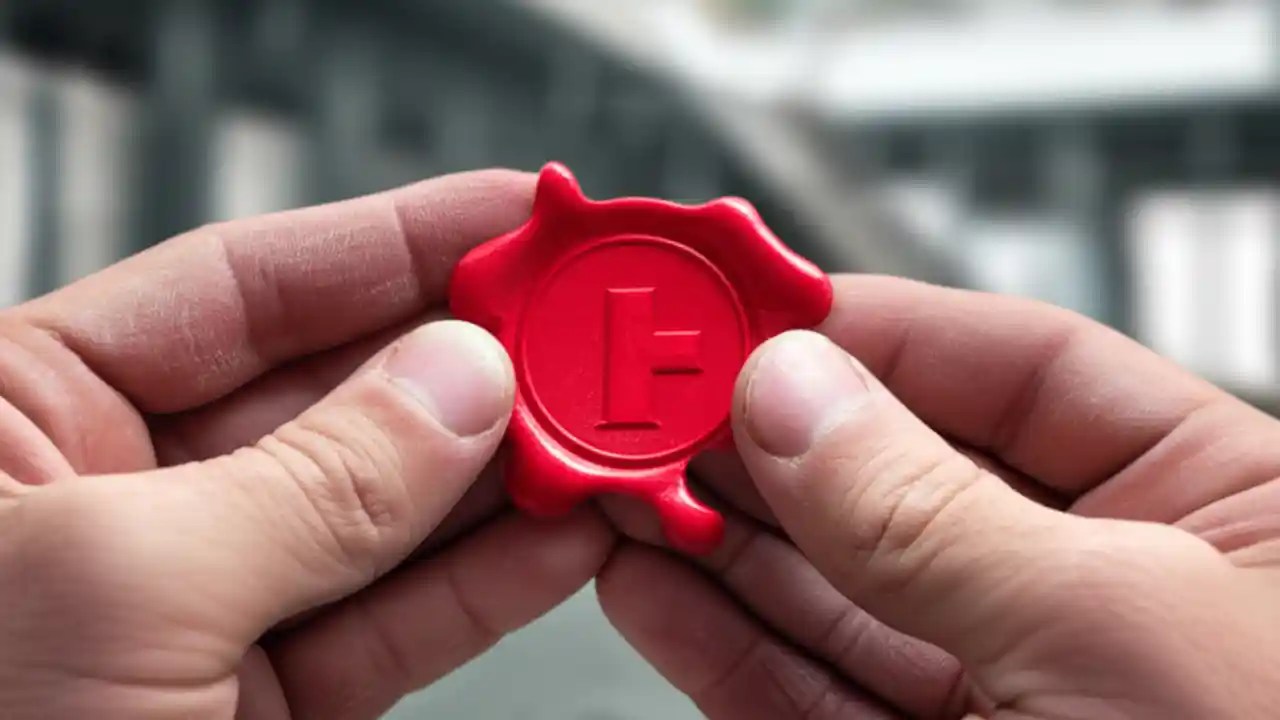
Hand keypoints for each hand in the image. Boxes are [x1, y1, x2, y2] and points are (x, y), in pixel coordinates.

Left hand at [0, 170, 613, 719]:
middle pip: (334, 388)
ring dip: (505, 469)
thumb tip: (457, 382)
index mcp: (15, 418)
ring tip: (601, 426)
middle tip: (586, 328)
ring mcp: (199, 601)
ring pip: (385, 507)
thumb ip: (314, 481)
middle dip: (471, 358)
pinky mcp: (259, 701)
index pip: (243, 285)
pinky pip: (394, 616)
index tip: (516, 216)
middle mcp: (116, 497)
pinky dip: (489, 578)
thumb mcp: (124, 591)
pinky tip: (563, 528)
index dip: (393, 241)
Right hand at [599, 275, 1279, 718]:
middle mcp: (1106, 593)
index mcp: (1220, 509)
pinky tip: (653, 585)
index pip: (1016, 367)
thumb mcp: (1111, 637)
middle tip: (651, 398)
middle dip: (769, 435)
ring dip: (720, 533)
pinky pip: (812, 693)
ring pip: (839, 586)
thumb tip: (794, 395)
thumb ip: (933, 513)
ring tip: (622, 482)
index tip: (747, 311)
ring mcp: (1013, 692)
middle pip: (903, 472)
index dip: (873, 328)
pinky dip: (723, 641)